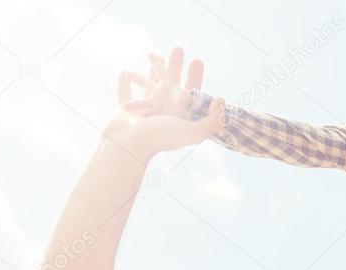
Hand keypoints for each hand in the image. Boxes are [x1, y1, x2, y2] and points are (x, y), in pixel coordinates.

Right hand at [103, 47, 224, 160]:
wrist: (127, 145)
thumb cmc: (160, 137)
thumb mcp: (193, 131)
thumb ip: (210, 120)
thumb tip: (221, 99)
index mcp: (178, 118)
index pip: (191, 94)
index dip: (195, 78)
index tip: (197, 61)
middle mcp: (162, 114)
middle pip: (170, 85)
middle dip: (174, 67)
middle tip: (178, 48)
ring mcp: (142, 112)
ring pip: (148, 86)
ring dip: (151, 71)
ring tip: (153, 54)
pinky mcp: (124, 111)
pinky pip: (124, 95)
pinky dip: (124, 84)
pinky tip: (124, 72)